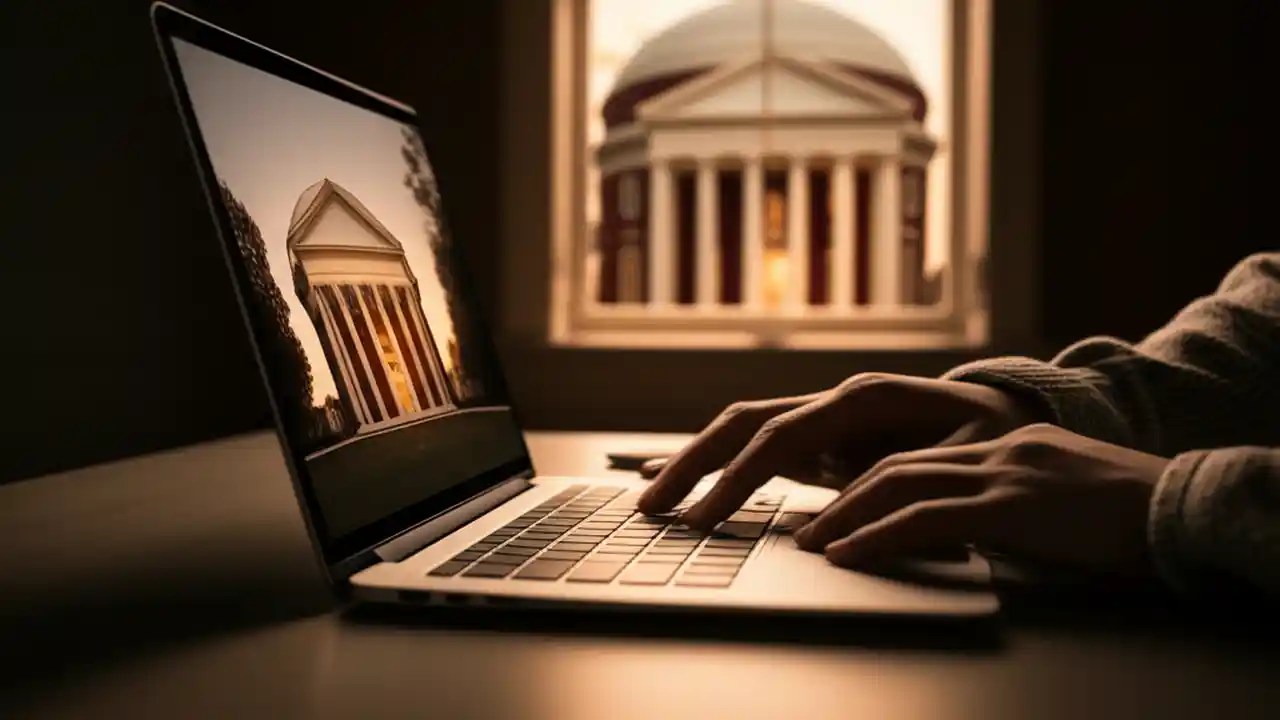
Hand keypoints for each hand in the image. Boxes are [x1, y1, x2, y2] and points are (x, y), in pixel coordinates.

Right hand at [637, 373, 1041, 526]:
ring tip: (649, 492)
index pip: (778, 441)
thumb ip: (902, 477)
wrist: (1007, 418)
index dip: (735, 481)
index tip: (702, 521)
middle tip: (649, 505)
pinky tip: (683, 476)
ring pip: (741, 431)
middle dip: (691, 464)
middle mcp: (832, 400)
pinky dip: (717, 462)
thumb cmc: (992, 439)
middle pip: (742, 424)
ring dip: (693, 461)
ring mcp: (822, 417)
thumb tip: (844, 511)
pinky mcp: (820, 439)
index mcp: (860, 399)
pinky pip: (757, 448)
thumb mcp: (964, 460)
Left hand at [794, 423, 1170, 577]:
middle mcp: (994, 447)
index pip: (914, 453)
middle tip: (807, 524)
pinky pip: (928, 518)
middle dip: (838, 492)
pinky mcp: (1014, 504)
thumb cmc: (1126, 514)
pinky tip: (849, 554)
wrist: (1186, 505)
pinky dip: (879, 536)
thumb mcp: (1053, 499)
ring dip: (844, 516)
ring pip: (898, 484)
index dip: (863, 475)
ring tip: (812, 544)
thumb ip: (1004, 501)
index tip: (826, 497)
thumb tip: (957, 527)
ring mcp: (1003, 471)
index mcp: (1002, 442)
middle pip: (893, 462)